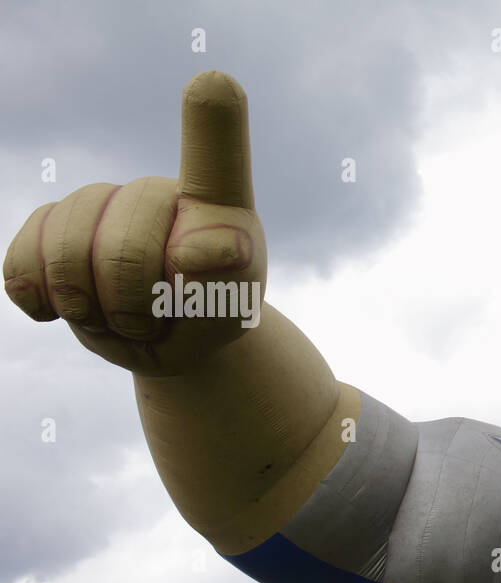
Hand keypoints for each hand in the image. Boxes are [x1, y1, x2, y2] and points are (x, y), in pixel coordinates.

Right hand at [4, 71, 265, 375]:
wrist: (173, 338)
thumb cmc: (213, 314)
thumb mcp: (234, 307)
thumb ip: (225, 279)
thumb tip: (195, 251)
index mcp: (215, 206)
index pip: (215, 161)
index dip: (210, 123)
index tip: (212, 84)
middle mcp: (155, 193)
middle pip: (124, 248)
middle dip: (136, 307)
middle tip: (160, 323)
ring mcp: (100, 205)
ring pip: (67, 252)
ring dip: (91, 309)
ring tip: (125, 321)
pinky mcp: (51, 227)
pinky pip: (24, 259)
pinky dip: (42, 298)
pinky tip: (68, 309)